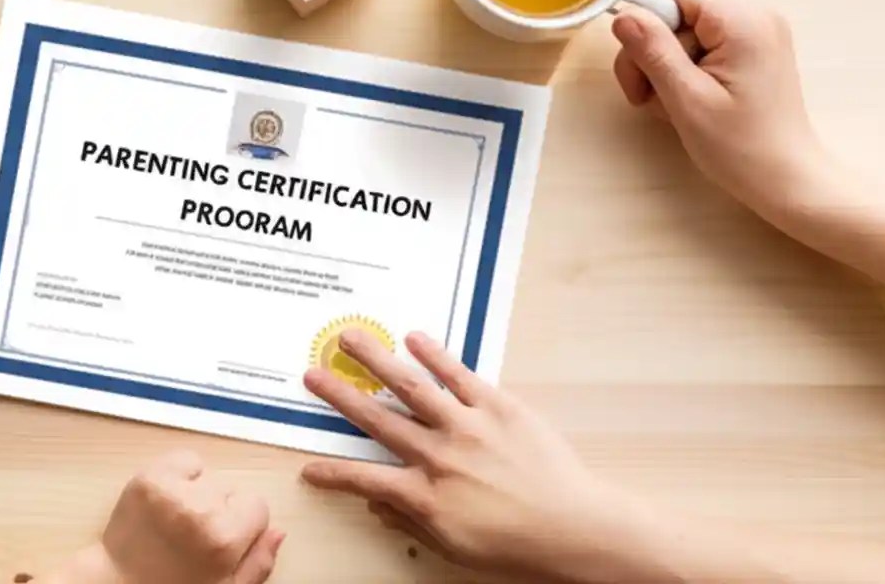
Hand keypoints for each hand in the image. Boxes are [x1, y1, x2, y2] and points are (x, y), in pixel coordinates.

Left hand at [52, 451, 283, 583]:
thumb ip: (258, 564)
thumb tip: (279, 532)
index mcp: (225, 539)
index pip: (257, 505)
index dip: (243, 524)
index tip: (223, 540)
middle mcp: (201, 509)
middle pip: (231, 490)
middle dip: (219, 509)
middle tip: (195, 535)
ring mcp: (172, 491)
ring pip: (208, 476)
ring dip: (199, 493)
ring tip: (178, 519)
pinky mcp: (148, 478)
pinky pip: (184, 460)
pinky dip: (181, 474)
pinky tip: (169, 500)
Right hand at [302, 331, 646, 582]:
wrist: (575, 529)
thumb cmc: (517, 546)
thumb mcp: (456, 547)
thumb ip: (412, 522)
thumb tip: (379, 505)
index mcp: (425, 495)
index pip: (364, 480)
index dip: (332, 475)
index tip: (308, 468)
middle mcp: (438, 456)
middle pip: (376, 420)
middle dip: (339, 396)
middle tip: (312, 373)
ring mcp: (467, 427)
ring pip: (410, 386)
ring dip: (376, 360)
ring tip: (351, 337)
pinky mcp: (499, 407)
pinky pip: (459, 375)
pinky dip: (435, 355)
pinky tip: (413, 338)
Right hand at [611, 0, 833, 216]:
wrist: (785, 179)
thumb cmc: (739, 147)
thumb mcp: (686, 99)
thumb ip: (653, 51)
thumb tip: (624, 15)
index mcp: (741, 20)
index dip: (646, 27)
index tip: (641, 70)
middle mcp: (753, 15)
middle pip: (675, 13)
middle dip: (651, 53)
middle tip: (647, 98)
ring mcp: (755, 32)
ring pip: (683, 31)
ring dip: (664, 67)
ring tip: (670, 106)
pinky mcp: (751, 50)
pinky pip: (702, 45)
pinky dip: (684, 71)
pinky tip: (687, 100)